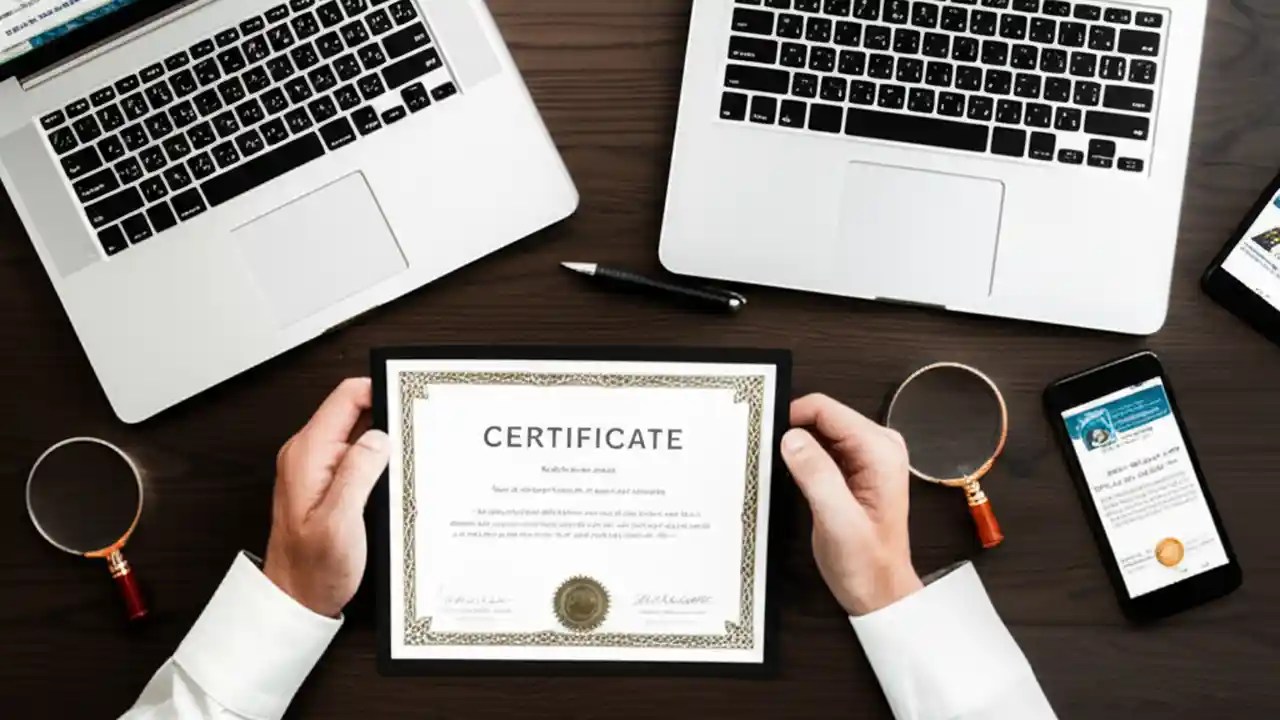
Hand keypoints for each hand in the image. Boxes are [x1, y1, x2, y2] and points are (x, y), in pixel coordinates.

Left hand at [264, 378, 390, 617]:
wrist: (295, 599)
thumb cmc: (312, 570)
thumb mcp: (339, 522)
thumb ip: (358, 473)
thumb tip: (379, 437)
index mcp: (308, 455)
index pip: (345, 397)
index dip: (380, 391)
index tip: (408, 400)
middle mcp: (308, 455)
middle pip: (353, 410)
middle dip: (387, 414)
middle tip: (415, 431)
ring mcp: (316, 467)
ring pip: (357, 432)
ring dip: (384, 438)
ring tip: (408, 455)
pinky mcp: (327, 481)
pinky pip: (355, 453)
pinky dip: (377, 457)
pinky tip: (393, 474)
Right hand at [782, 394, 923, 615]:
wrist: (880, 591)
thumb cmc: (865, 564)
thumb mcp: (837, 521)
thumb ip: (817, 475)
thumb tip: (791, 438)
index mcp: (879, 451)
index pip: (826, 410)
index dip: (791, 417)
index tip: (765, 435)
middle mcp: (879, 445)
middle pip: (823, 416)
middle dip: (793, 431)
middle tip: (769, 458)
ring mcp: (870, 455)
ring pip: (820, 430)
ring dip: (798, 445)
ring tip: (781, 470)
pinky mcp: (858, 467)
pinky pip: (824, 447)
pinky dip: (805, 456)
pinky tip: (794, 476)